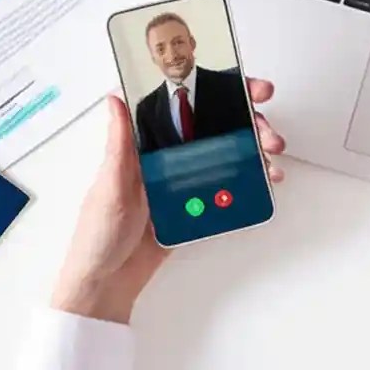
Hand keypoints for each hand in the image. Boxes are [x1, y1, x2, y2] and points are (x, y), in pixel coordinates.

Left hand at [51, 78, 285, 323]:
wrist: (108, 284)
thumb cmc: (99, 234)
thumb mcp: (110, 185)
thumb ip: (119, 144)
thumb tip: (115, 97)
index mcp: (146, 144)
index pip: (185, 104)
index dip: (219, 88)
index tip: (246, 86)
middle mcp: (170, 156)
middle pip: (217, 126)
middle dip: (249, 121)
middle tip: (268, 131)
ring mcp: (186, 180)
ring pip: (229, 154)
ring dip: (256, 150)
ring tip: (270, 158)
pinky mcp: (197, 205)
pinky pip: (229, 188)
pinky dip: (251, 181)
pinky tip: (265, 180)